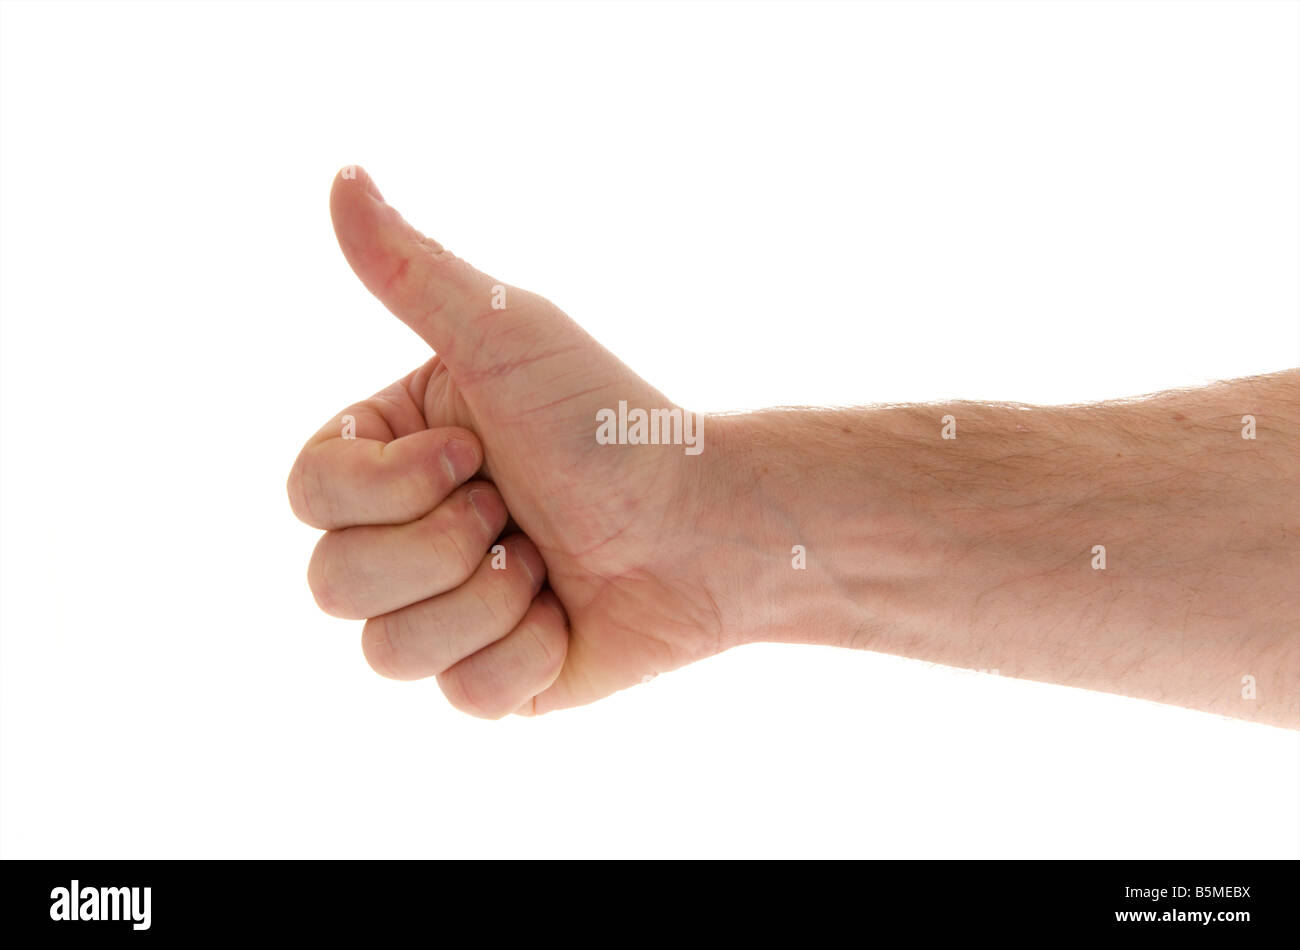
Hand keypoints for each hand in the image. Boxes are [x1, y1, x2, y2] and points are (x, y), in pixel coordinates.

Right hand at [288, 167, 743, 716]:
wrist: (709, 521)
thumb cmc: (612, 419)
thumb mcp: (507, 335)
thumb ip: (411, 269)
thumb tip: (341, 175)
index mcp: (395, 456)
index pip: (308, 494)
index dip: (385, 487)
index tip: (478, 450)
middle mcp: (407, 535)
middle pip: (331, 582)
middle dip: (442, 546)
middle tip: (517, 510)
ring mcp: (447, 611)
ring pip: (385, 653)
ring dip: (488, 601)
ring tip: (548, 562)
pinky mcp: (494, 678)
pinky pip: (463, 698)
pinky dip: (529, 655)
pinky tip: (569, 615)